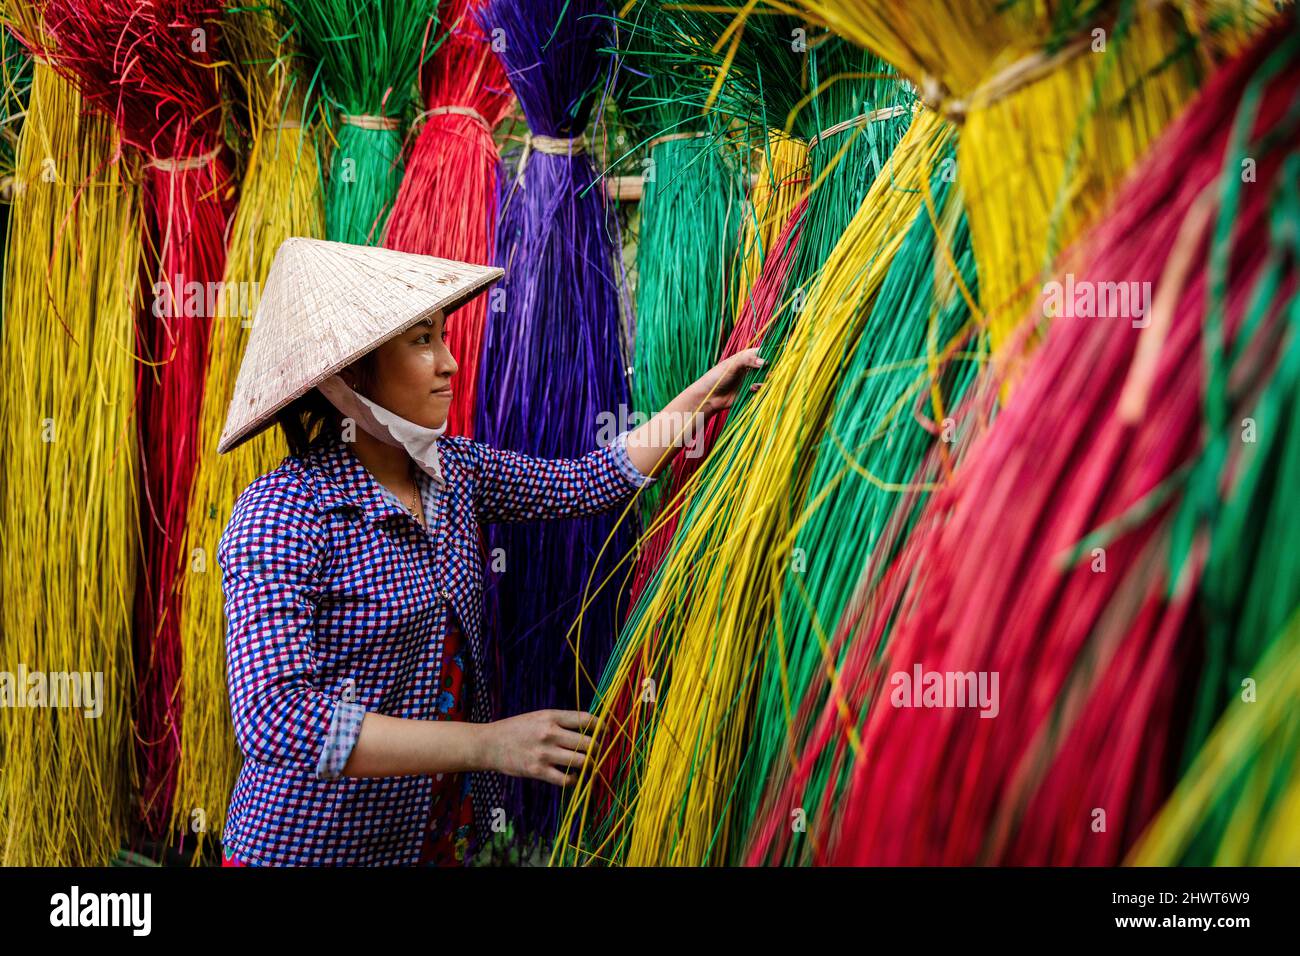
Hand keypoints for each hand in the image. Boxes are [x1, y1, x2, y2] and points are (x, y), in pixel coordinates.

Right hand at [480, 709, 595, 785]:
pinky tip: (573, 777)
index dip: (601, 726)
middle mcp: (549, 733)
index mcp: (551, 716)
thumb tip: (589, 727)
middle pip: (588, 742)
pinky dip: (574, 780)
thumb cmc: (516, 729)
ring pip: (581, 761)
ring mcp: (544, 753)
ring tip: (589, 766)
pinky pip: (565, 779)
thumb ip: (561, 721)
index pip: (586, 719)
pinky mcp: (537, 770)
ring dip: (589, 765)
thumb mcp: (538, 717)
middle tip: (599, 752)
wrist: (488, 744)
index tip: (605, 731)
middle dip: (598, 748)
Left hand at [689, 347, 765, 415]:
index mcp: (746, 357)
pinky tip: (752, 389)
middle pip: (768, 366)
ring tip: (758, 383)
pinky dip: (760, 389)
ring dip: (766, 380)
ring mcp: (751, 379)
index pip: (763, 352)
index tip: (773, 359)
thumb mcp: (732, 365)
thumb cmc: (717, 377)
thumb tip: (765, 362)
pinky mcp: (751, 391)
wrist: (709, 396)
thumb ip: (747, 360)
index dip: (770, 353)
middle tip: (768, 374)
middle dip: (770, 370)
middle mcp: (751, 367)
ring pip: (766, 378)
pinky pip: (762, 389)